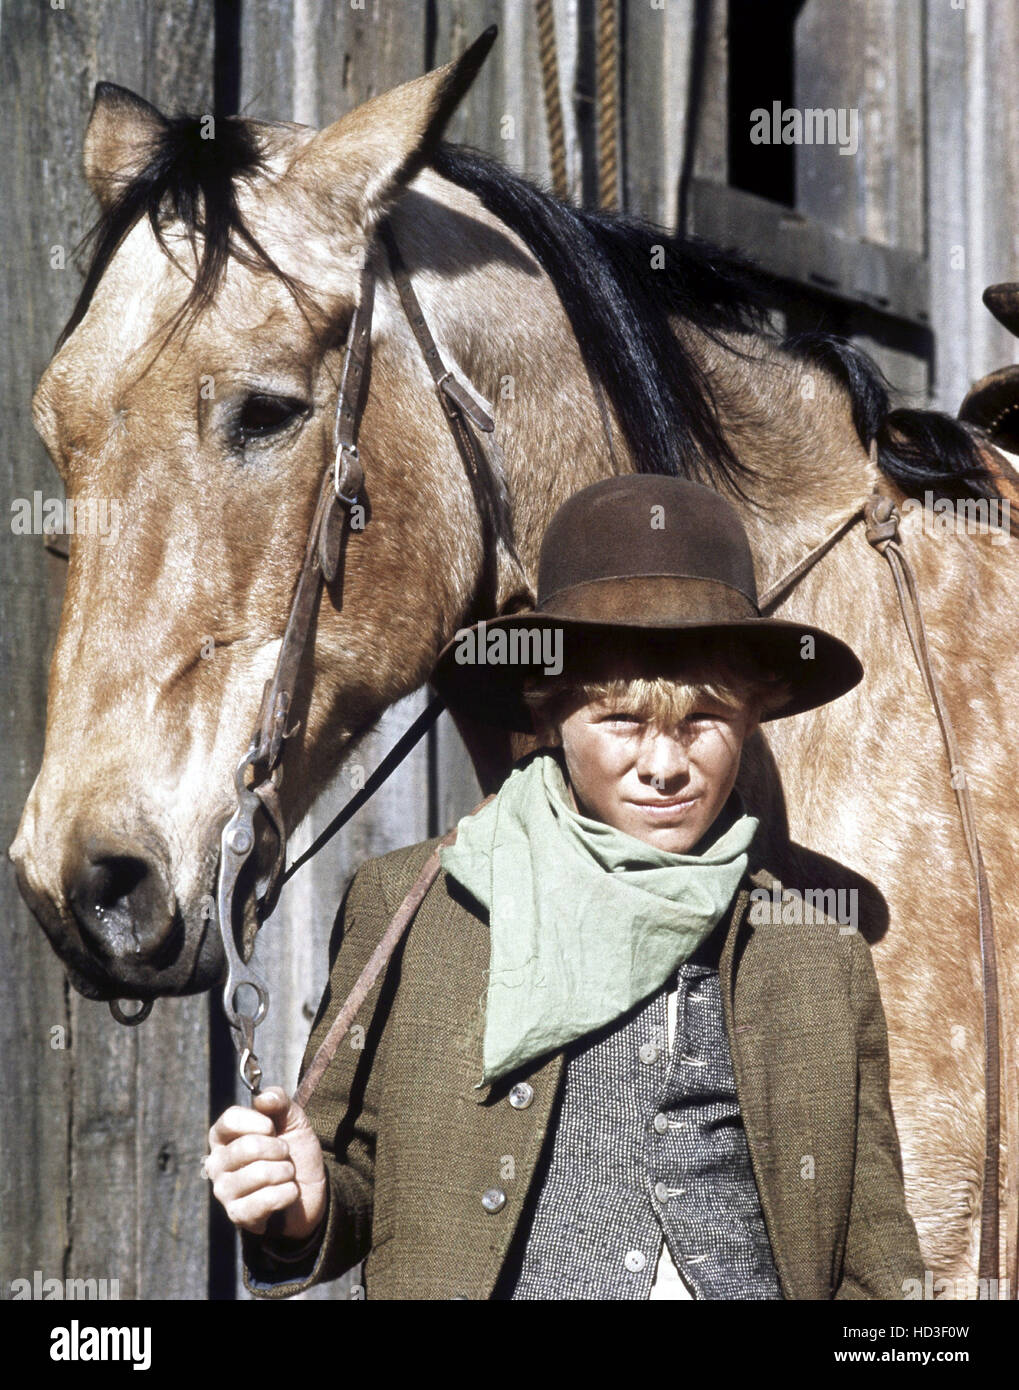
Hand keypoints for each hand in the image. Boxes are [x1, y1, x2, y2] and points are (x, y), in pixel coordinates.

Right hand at [207, 1086, 326, 1238]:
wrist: (308, 1190)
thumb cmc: (293, 1151)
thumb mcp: (292, 1119)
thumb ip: (278, 1101)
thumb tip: (263, 1098)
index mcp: (224, 1137)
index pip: (229, 1120)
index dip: (257, 1121)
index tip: (272, 1128)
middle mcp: (217, 1163)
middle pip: (247, 1147)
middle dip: (279, 1149)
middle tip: (285, 1154)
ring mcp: (224, 1191)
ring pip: (259, 1173)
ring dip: (285, 1171)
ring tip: (287, 1173)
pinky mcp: (237, 1215)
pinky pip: (265, 1201)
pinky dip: (287, 1193)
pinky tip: (288, 1193)